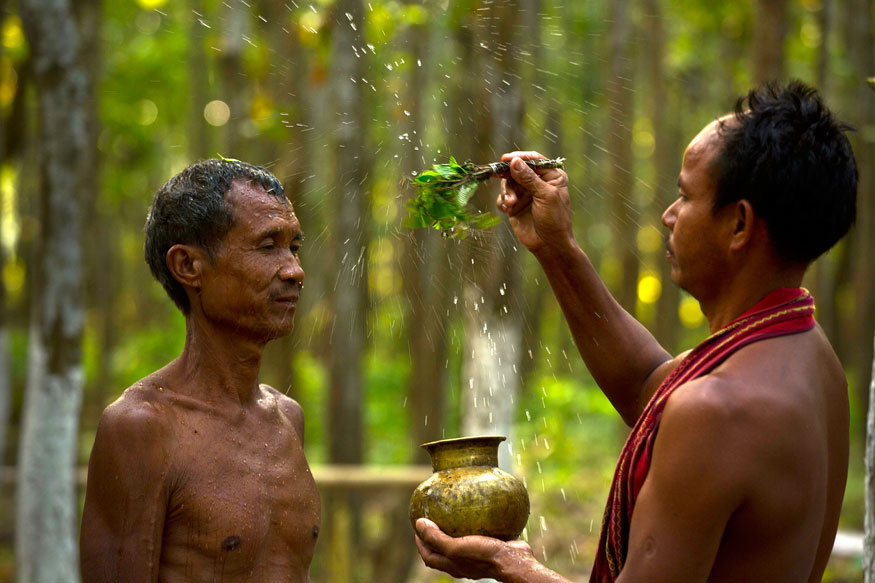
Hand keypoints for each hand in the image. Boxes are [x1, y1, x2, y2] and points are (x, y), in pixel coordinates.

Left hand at [414, 518, 534, 580]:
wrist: (513, 560)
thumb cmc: (483, 556)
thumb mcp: (456, 547)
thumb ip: (436, 538)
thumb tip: (419, 524)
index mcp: (452, 565)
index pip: (429, 556)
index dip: (420, 543)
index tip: (418, 526)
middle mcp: (462, 563)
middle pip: (442, 551)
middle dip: (435, 537)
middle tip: (433, 518)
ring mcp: (476, 556)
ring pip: (460, 543)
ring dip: (453, 531)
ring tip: (453, 514)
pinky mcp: (489, 547)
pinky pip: (478, 534)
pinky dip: (473, 525)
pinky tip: (475, 512)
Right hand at [496, 151, 572, 255]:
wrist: (549, 245)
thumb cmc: (555, 219)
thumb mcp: (545, 195)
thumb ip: (529, 178)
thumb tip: (514, 162)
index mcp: (551, 176)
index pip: (534, 160)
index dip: (519, 157)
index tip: (506, 159)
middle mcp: (537, 182)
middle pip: (516, 170)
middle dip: (509, 176)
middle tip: (499, 175)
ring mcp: (525, 194)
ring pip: (508, 184)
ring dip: (507, 193)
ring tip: (511, 204)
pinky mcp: (515, 205)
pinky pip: (503, 198)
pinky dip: (503, 202)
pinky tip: (508, 210)